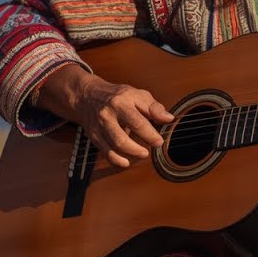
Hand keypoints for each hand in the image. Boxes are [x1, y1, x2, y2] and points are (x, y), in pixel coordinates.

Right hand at [37, 65, 173, 167]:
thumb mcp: (137, 95)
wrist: (88, 96)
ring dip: (130, 154)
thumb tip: (169, 118)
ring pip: (114, 146)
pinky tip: (126, 162)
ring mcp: (99, 126)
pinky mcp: (94, 135)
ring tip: (142, 153)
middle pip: (121, 138)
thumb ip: (154, 107)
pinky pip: (106, 152)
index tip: (159, 142)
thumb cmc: (118, 96)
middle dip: (137, 149)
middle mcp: (108, 114)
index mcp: (121, 102)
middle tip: (149, 151)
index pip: (137, 122)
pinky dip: (117, 160)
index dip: (150, 135)